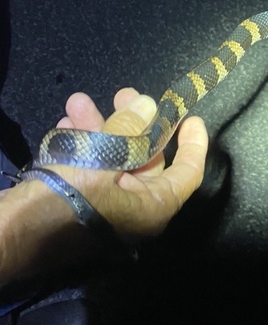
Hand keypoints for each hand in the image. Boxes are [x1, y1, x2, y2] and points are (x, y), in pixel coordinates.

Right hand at [51, 87, 207, 238]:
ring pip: (113, 159)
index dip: (192, 143)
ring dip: (98, 127)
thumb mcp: (103, 157)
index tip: (190, 117)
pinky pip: (90, 169)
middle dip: (131, 122)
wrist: (15, 231)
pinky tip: (66, 125)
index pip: (187, 174)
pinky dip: (81, 145)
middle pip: (145, 159)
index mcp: (152, 208)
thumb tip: (148, 106)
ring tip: (78, 103)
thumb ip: (129, 129)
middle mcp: (135, 210)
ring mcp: (107, 207)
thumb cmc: (68, 197)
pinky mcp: (81, 203)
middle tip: (122, 94)